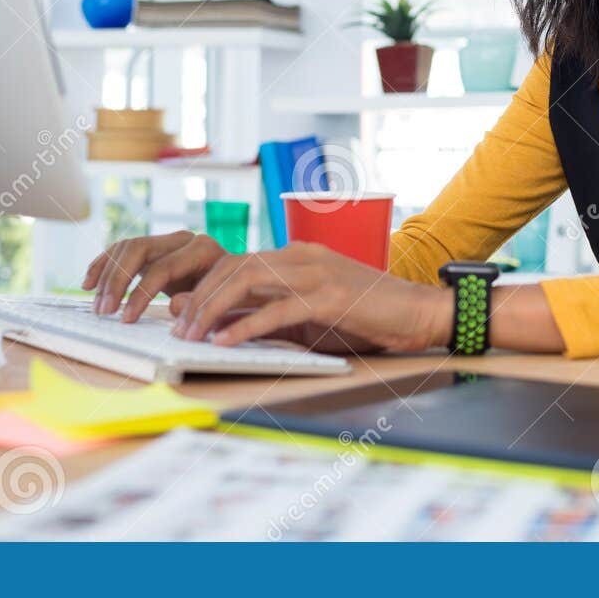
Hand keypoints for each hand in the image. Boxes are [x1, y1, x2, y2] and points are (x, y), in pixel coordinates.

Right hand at [80, 229, 229, 321]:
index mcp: (202, 250)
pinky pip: (122, 250)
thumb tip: (174, 305)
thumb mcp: (222, 303)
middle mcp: (184, 239)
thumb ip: (199, 304)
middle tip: (104, 311)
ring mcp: (168, 241)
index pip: (162, 267)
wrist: (240, 284)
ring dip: (106, 276)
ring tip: (97, 305)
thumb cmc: (232, 297)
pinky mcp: (155, 248)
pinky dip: (103, 264)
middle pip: (138, 250)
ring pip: (126, 247)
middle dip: (117, 282)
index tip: (126, 318)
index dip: (140, 294)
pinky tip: (89, 283)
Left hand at [167, 241, 451, 353]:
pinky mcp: (330, 297)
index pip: (237, 261)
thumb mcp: (313, 314)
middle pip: (235, 266)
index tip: (183, 314)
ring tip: (193, 334)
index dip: (205, 286)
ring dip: (214, 308)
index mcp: (298, 256)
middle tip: (179, 326)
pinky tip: (225, 341)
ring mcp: (316, 273)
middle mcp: (302, 257)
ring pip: (248, 280)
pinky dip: (245, 326)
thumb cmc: (369, 316)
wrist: (419, 312)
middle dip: (200, 296)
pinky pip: (276, 310)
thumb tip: (226, 325)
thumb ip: (274, 313)